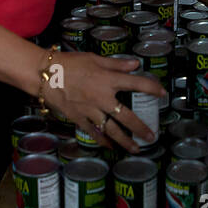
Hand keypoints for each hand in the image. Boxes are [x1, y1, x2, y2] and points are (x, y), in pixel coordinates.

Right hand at [41, 52, 164, 154]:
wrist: (44, 74)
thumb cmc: (69, 63)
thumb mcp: (94, 59)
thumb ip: (116, 64)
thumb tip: (135, 64)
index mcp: (108, 80)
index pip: (137, 84)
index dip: (152, 89)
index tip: (163, 94)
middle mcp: (102, 98)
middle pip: (127, 116)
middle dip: (141, 128)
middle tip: (151, 137)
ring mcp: (90, 110)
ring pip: (111, 130)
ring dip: (125, 141)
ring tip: (136, 149)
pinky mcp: (78, 118)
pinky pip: (93, 132)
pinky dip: (103, 141)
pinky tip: (110, 147)